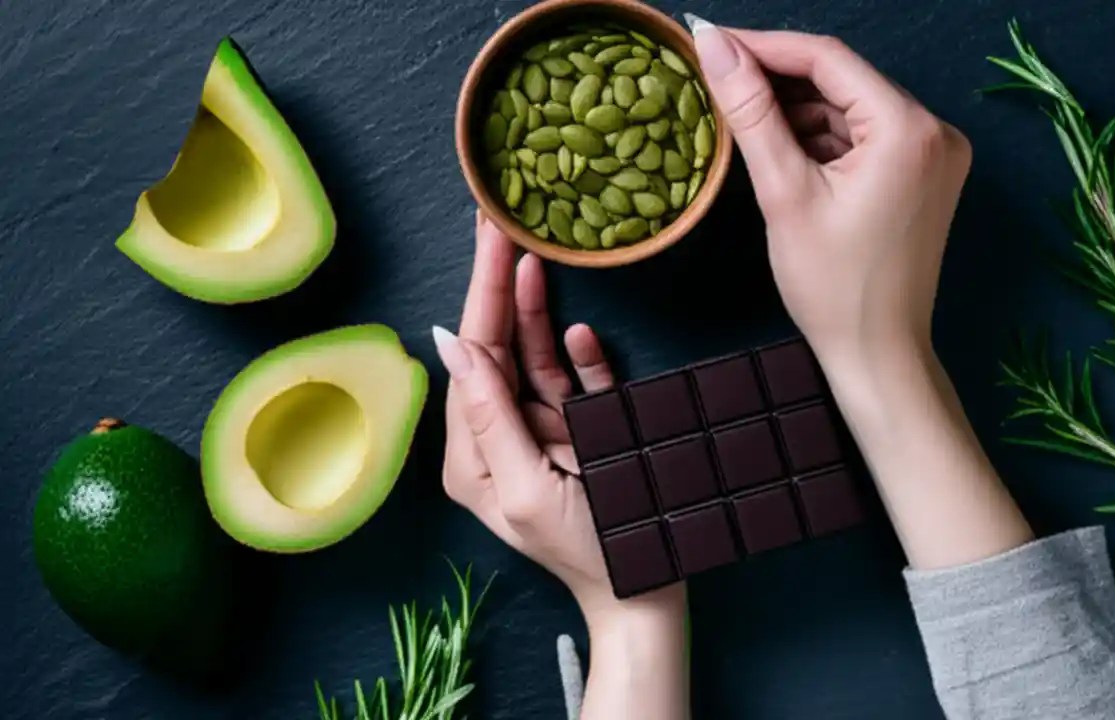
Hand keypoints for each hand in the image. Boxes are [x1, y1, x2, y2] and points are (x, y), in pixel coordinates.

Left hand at [435, 212, 685, 617]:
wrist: (648, 593)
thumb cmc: (587, 553)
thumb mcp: (527, 487)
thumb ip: (490, 415)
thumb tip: (453, 342)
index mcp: (473, 457)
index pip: (470, 360)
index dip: (477, 296)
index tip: (485, 238)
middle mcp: (501, 439)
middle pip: (495, 350)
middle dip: (496, 285)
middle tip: (498, 222)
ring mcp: (543, 433)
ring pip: (532, 359)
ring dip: (531, 311)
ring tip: (532, 253)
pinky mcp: (583, 433)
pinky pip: (576, 383)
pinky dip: (578, 355)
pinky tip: (576, 330)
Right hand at [688, 20, 971, 367]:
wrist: (877, 354)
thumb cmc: (834, 288)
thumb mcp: (784, 193)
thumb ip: (751, 113)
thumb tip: (714, 44)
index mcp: (908, 129)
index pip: (827, 58)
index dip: (764, 45)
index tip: (710, 41)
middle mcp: (934, 130)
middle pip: (842, 79)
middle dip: (778, 78)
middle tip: (717, 77)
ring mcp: (934, 153)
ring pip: (851, 106)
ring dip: (797, 108)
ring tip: (741, 119)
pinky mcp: (924, 174)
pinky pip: (865, 135)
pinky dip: (822, 137)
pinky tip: (781, 148)